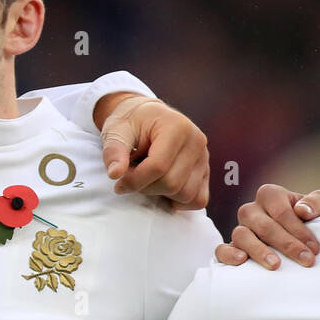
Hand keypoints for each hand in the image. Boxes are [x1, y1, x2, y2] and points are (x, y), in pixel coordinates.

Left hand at [96, 93, 208, 208]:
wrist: (147, 117)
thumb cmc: (131, 123)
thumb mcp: (116, 131)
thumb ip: (114, 151)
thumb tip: (114, 174)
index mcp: (177, 127)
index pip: (158, 167)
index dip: (134, 181)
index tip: (118, 182)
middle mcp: (196, 142)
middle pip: (172, 184)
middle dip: (145, 187)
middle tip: (131, 177)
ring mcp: (204, 158)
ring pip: (185, 195)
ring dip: (160, 194)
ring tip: (147, 178)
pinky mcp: (205, 171)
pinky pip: (198, 199)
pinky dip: (180, 201)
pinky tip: (162, 190)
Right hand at [215, 184, 319, 268]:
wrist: (300, 237)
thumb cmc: (311, 219)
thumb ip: (317, 201)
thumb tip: (302, 210)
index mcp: (270, 195)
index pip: (281, 211)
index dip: (298, 230)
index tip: (314, 248)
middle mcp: (251, 210)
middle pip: (264, 225)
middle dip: (286, 244)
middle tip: (306, 260)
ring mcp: (239, 228)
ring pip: (241, 235)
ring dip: (259, 251)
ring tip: (275, 265)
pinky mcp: (231, 247)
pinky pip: (221, 250)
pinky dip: (229, 254)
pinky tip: (242, 261)